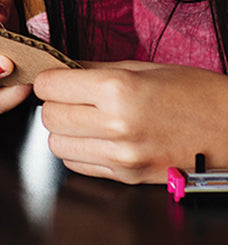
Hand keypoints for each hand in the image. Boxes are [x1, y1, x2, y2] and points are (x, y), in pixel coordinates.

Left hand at [37, 61, 227, 182]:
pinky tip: (98, 139)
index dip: (50, 80)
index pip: (50, 86)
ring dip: (64, 131)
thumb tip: (61, 70)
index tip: (57, 79)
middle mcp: (115, 125)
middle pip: (49, 117)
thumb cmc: (196, 93)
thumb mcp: (146, 68)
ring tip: (88, 120)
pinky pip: (75, 164)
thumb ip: (97, 70)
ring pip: (55, 144)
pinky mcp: (122, 176)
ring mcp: (118, 155)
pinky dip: (78, 150)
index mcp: (119, 90)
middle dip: (56, 104)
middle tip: (74, 98)